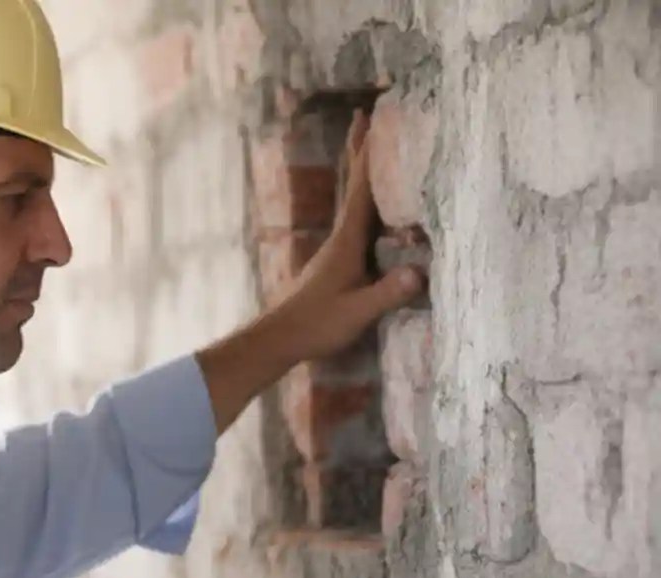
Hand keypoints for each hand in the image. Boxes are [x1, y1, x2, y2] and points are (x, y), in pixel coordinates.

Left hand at [273, 109, 423, 362]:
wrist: (278, 340)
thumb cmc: (315, 325)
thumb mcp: (356, 311)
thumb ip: (387, 293)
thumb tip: (421, 272)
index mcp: (346, 242)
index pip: (360, 190)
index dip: (368, 155)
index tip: (373, 120)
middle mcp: (340, 238)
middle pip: (352, 186)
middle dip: (359, 151)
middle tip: (364, 115)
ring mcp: (336, 251)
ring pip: (355, 203)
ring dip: (364, 175)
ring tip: (375, 152)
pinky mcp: (337, 265)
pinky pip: (358, 224)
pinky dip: (367, 205)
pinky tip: (377, 213)